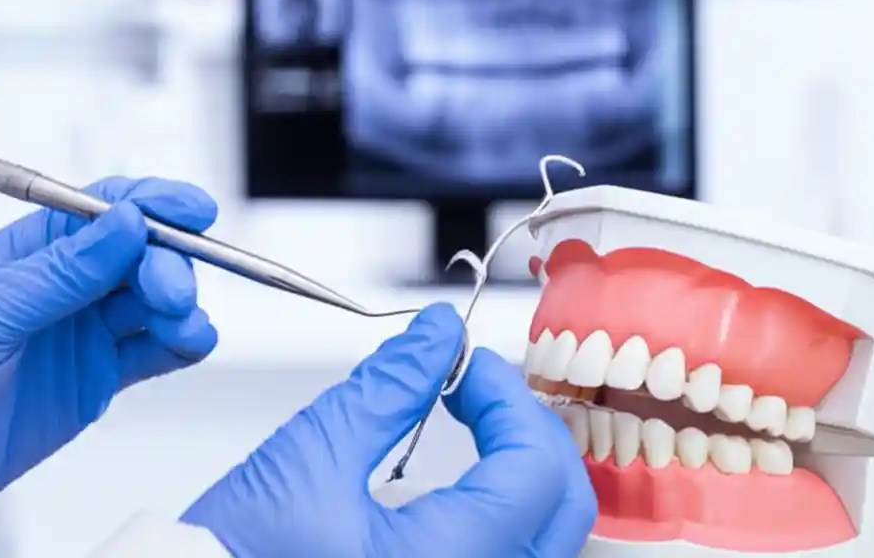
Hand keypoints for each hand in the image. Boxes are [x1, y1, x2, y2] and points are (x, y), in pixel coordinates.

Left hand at [0, 177, 217, 556]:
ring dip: (181, 304)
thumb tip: (127, 224)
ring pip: (154, 300)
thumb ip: (60, 273)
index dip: (152, 202)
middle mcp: (65, 284)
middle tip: (171, 293)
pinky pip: (155, 350)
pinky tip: (191, 341)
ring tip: (184, 326)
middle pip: (141, 254)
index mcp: (30, 251)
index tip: (191, 210)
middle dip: (168, 264)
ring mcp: (85, 330)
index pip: (103, 209)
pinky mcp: (101, 376)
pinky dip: (183, 342)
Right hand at [182, 303, 596, 556]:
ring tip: (477, 429)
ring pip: (545, 542)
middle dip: (530, 434)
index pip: (534, 466)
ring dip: (525, 475)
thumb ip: (386, 387)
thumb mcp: (309, 458)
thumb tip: (435, 335)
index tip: (466, 365)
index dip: (506, 395)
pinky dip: (504, 516)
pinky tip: (459, 487)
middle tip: (482, 392)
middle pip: (564, 509)